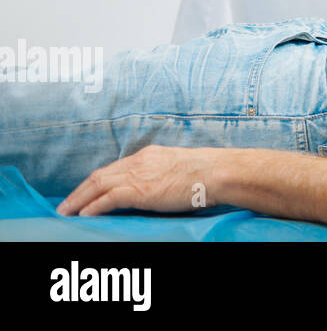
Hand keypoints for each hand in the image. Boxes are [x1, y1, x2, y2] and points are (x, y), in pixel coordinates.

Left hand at [56, 144, 220, 216]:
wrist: (216, 172)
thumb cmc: (206, 173)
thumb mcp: (179, 167)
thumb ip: (161, 174)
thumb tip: (156, 187)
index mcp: (148, 156)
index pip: (114, 169)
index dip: (95, 182)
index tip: (84, 193)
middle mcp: (139, 162)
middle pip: (100, 175)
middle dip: (80, 191)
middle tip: (65, 205)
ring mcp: (139, 175)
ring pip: (98, 185)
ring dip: (79, 200)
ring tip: (66, 213)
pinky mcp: (141, 189)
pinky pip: (108, 198)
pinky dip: (93, 206)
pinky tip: (84, 215)